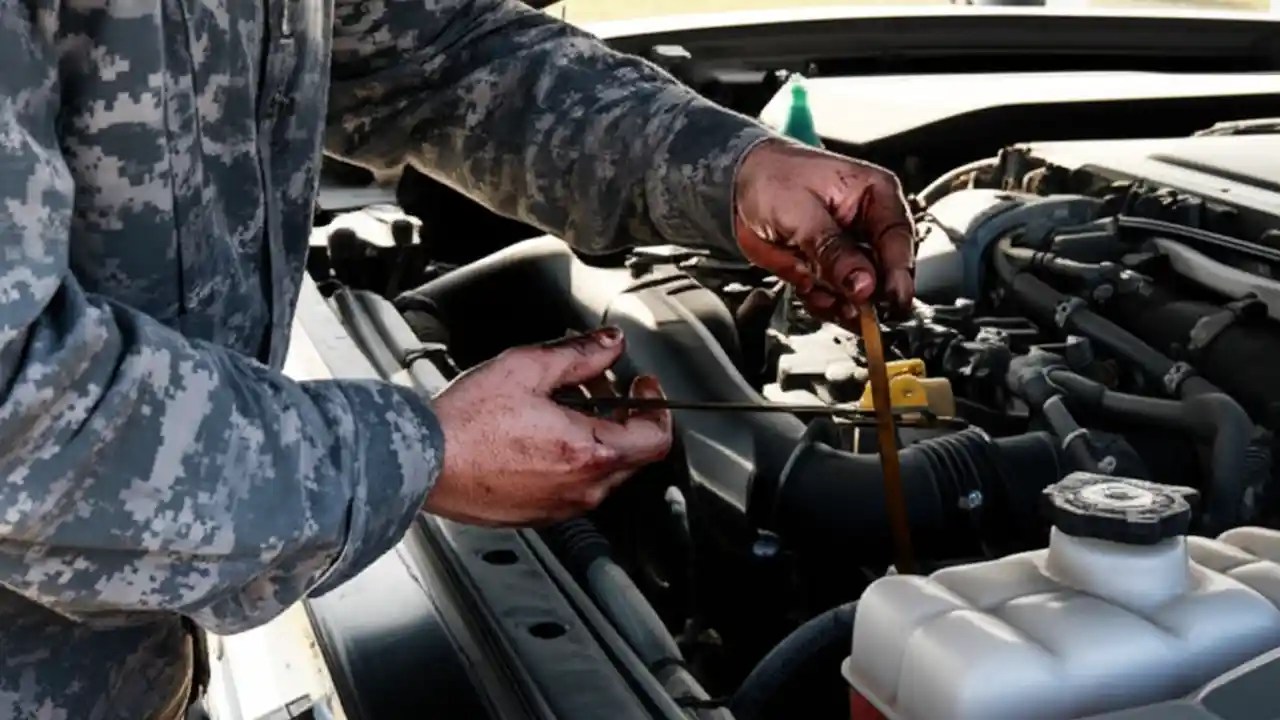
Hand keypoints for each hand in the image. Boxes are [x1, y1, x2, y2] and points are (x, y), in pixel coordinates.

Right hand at [426, 328, 671, 526]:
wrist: (423, 463)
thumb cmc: (466, 424)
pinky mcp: (538, 515)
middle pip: (632, 455)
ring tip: (564, 404)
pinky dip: (573, 457)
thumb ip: (579, 355)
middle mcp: (581, 489)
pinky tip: (543, 432)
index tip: (643, 386)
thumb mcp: (528, 369)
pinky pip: (573, 486)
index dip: (656, 406)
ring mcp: (560, 507)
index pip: (655, 439)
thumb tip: (610, 344)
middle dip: (623, 416)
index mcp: (588, 454)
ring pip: (603, 472)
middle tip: (600, 386)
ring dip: (597, 435)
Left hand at [733, 139, 915, 327]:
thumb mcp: (802, 212)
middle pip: (885, 272)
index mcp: (875, 196)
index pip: (899, 240)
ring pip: (860, 291)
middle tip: (850, 305)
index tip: (892, 301)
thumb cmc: (772, 178)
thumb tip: (864, 285)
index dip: (899, 274)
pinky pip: (835, 298)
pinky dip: (822, 302)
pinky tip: (808, 291)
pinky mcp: (828, 270)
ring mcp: (849, 251)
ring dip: (842, 301)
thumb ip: (833, 250)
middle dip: (866, 294)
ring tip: (819, 292)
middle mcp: (868, 226)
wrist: (737, 186)